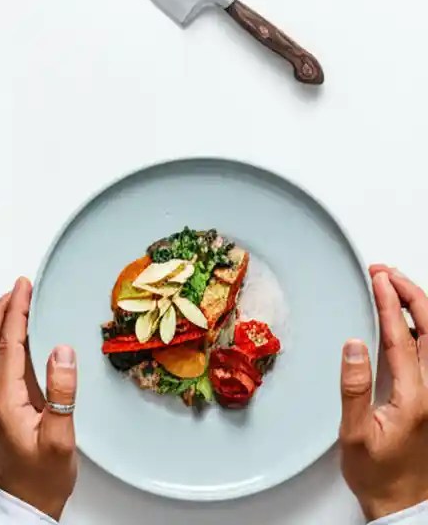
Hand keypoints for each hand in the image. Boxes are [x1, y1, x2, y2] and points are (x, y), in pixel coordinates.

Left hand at [0, 277, 77, 520]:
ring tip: (20, 306)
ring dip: (0, 325)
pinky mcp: (0, 409)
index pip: (7, 344)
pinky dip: (5, 343)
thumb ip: (61, 394)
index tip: (24, 287)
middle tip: (19, 289)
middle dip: (1, 310)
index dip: (16, 311)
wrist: (24, 506)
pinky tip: (21, 341)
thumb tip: (62, 353)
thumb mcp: (61, 439)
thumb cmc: (42, 480)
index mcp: (5, 401)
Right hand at [339, 265, 427, 520]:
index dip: (391, 304)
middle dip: (411, 295)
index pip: (404, 338)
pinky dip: (422, 327)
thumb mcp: (356, 435)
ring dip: (419, 308)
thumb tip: (354, 346)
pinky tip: (408, 320)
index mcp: (416, 397)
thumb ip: (355, 389)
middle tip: (387, 273)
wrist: (403, 502)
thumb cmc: (377, 473)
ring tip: (396, 286)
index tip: (379, 278)